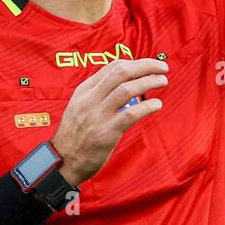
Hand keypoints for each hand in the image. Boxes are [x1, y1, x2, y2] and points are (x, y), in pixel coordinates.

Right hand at [51, 58, 167, 185]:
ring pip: (127, 89)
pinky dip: (147, 106)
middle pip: (122, 72)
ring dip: (149, 82)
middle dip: (146, 66)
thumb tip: (124, 82)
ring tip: (163, 81)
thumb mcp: (79, 106)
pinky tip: (157, 104)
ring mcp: (98, 115)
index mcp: (84, 91)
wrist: (62, 161)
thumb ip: (99, 94)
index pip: (112, 66)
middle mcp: (90, 99)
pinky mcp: (106, 133)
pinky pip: (130, 114)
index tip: (148, 66)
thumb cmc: (75, 134)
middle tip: (162, 68)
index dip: (135, 62)